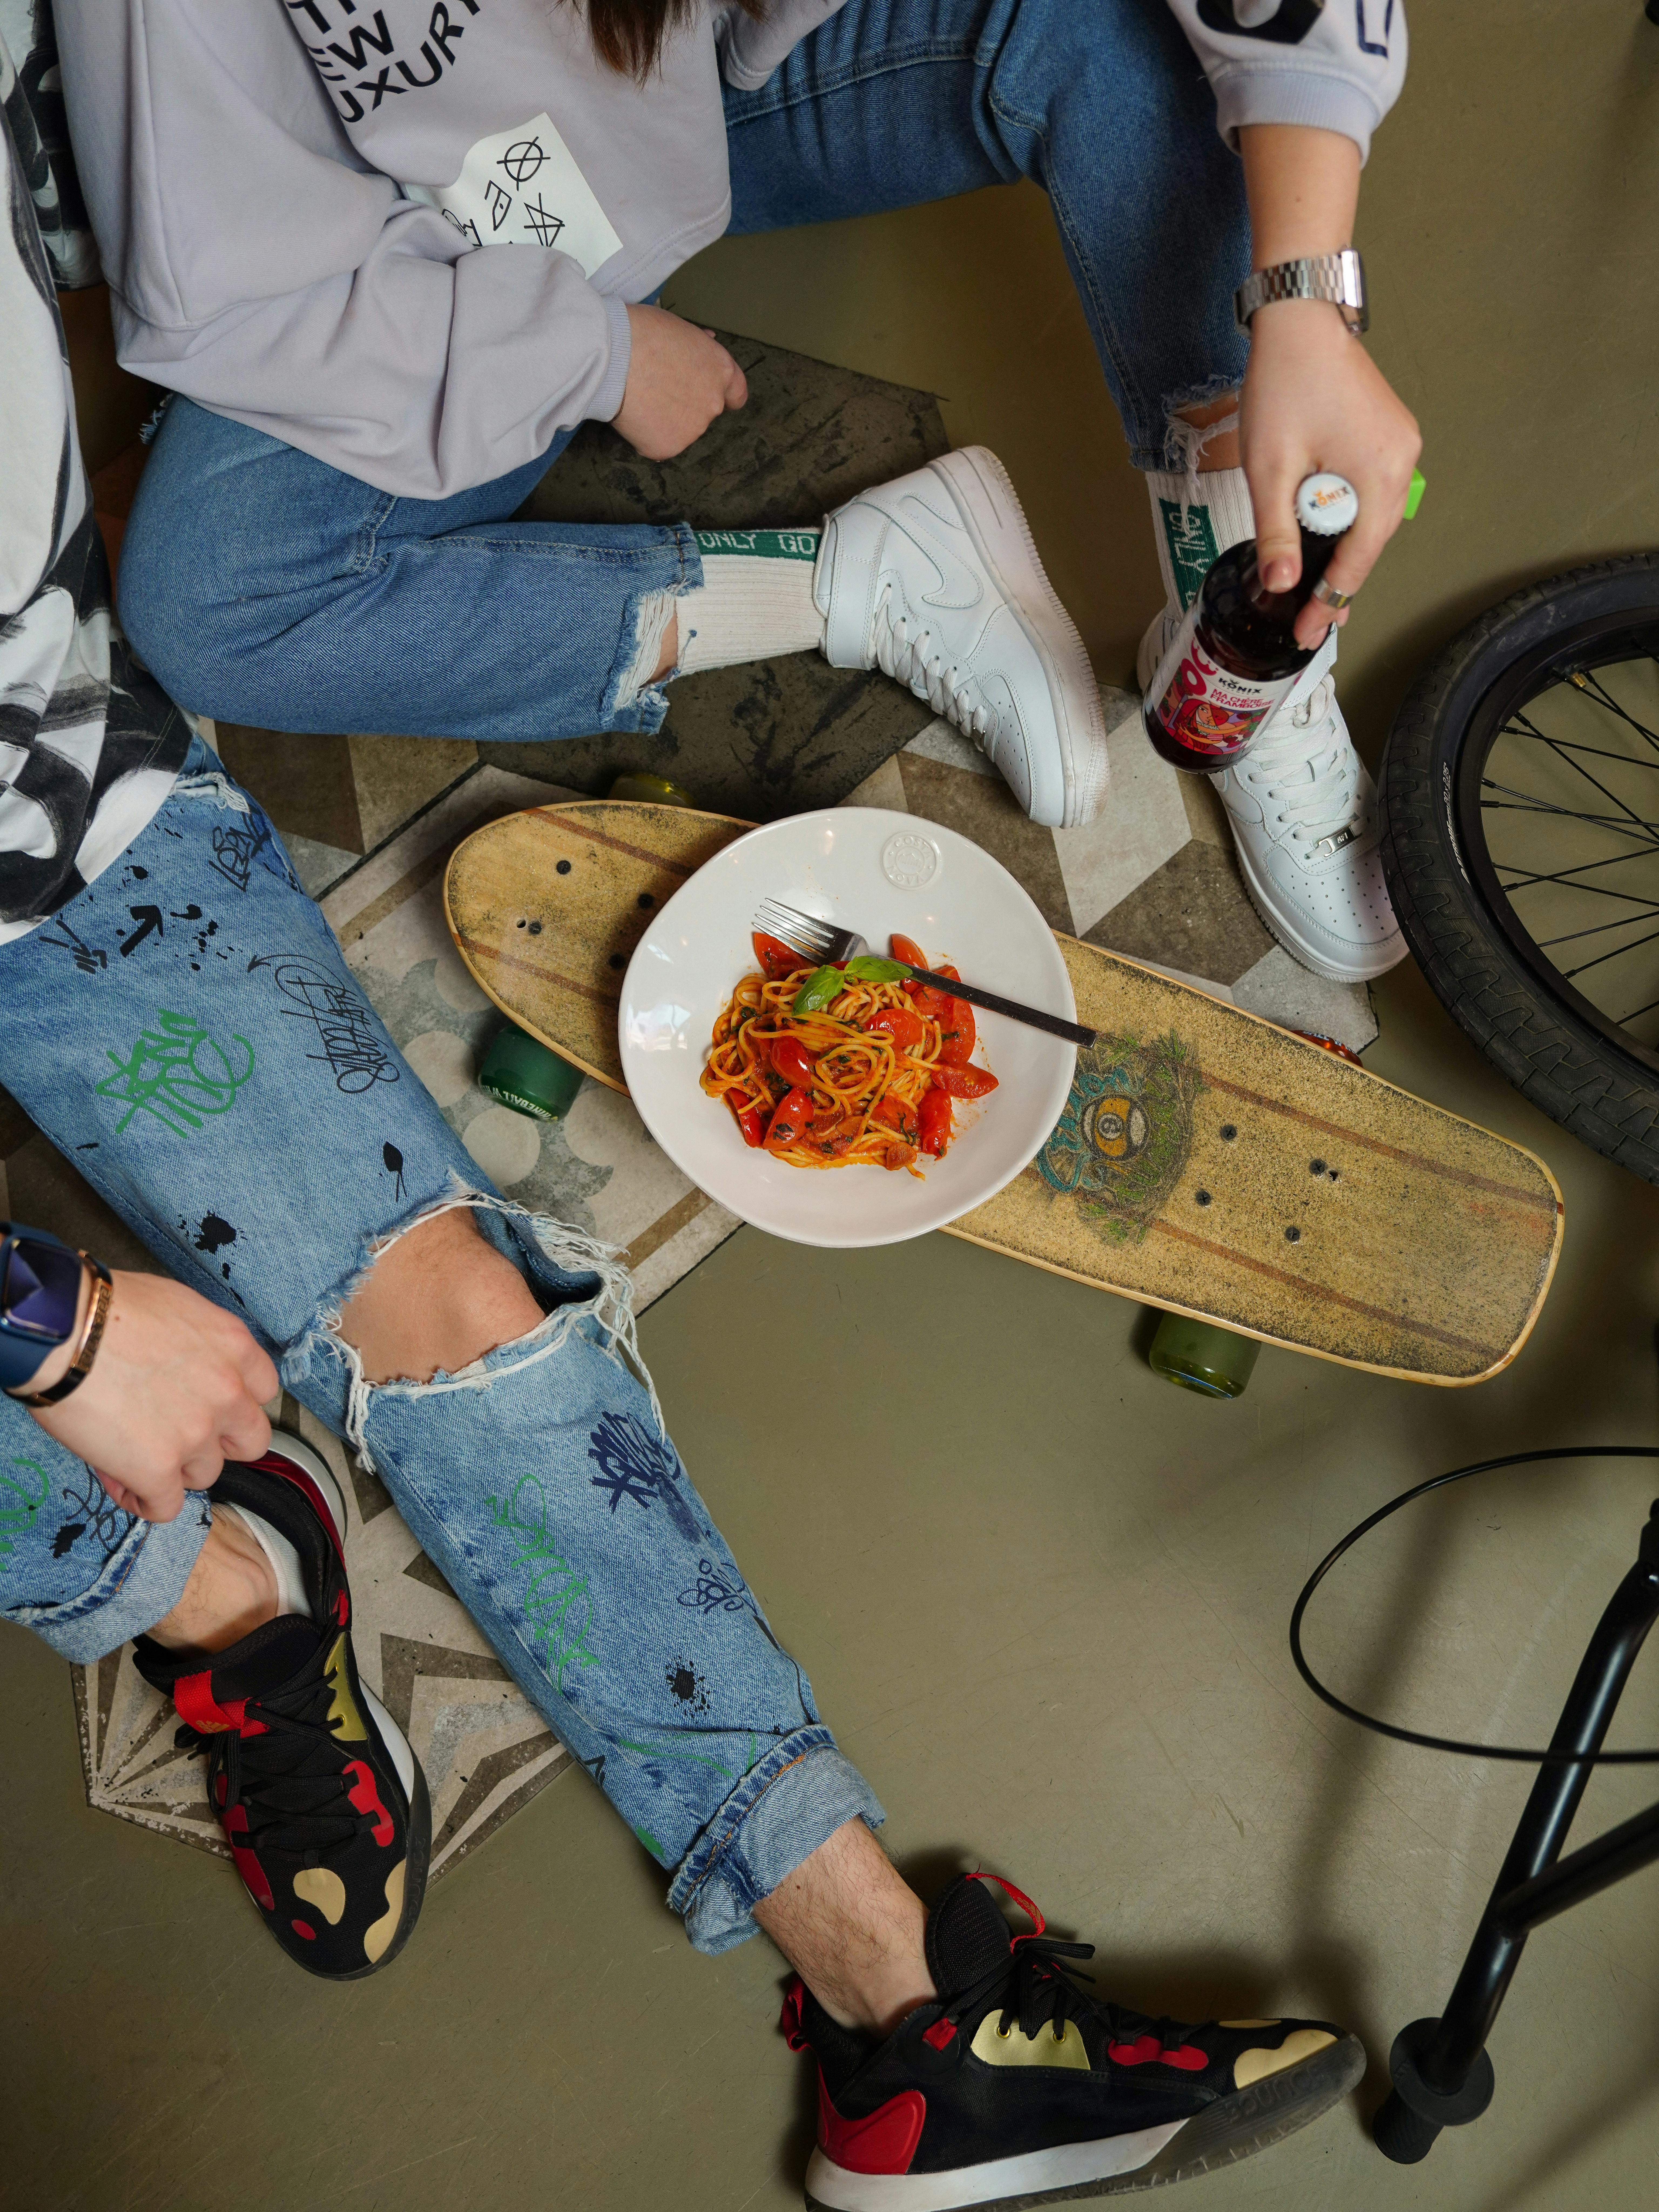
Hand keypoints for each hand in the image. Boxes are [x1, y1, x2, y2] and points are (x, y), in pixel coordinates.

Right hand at [26, 1271, 277, 1522]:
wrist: (63, 1331)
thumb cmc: (105, 1311)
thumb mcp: (175, 1309)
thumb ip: (199, 1348)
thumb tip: (184, 1375)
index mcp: (235, 1348)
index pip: (263, 1391)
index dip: (234, 1403)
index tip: (208, 1406)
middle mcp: (227, 1393)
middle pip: (249, 1441)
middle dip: (218, 1443)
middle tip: (179, 1435)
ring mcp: (196, 1434)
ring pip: (206, 1475)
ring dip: (175, 1469)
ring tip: (134, 1452)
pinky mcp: (158, 1469)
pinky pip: (166, 1507)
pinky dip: (145, 1502)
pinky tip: (123, 1484)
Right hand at [613, 304, 746, 460]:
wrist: (611, 355)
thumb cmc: (642, 332)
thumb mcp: (679, 329)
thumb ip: (698, 346)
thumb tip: (707, 344)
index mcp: (721, 371)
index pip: (736, 394)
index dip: (721, 394)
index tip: (704, 393)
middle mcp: (713, 404)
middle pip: (703, 412)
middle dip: (684, 404)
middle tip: (656, 389)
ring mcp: (692, 429)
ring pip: (680, 430)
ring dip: (664, 419)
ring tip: (639, 399)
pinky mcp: (667, 447)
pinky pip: (657, 444)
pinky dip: (645, 435)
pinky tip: (631, 415)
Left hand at [1240, 302, 1420, 648]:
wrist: (1299, 320)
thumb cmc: (1284, 384)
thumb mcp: (1269, 469)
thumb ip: (1276, 532)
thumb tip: (1281, 585)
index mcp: (1380, 473)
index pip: (1359, 558)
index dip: (1331, 599)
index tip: (1308, 630)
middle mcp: (1402, 460)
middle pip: (1370, 540)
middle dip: (1338, 580)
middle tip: (1307, 618)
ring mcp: (1399, 445)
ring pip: (1371, 517)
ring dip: (1341, 548)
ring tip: (1312, 585)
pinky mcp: (1388, 434)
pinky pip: (1370, 490)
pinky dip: (1346, 515)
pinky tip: (1321, 532)